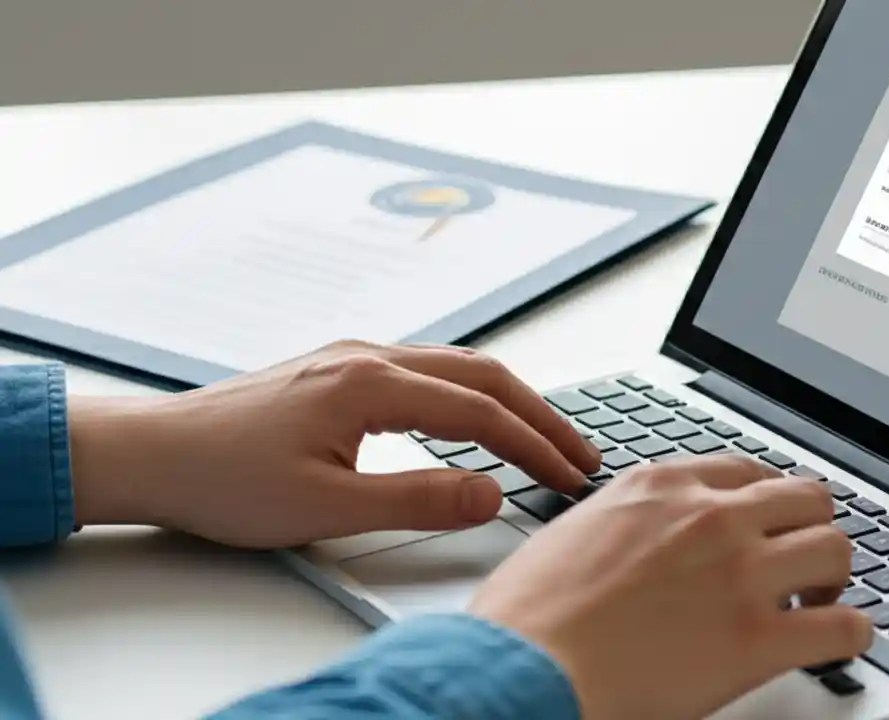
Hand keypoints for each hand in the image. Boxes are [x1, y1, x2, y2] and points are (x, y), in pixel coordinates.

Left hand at [68, 341, 599, 547]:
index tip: (570, 477)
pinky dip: (470, 395)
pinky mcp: (338, 370)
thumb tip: (491, 493)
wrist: (152, 453)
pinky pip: (427, 371)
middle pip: (482, 374)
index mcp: (370, 383)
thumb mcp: (325, 506)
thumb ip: (417, 498)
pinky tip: (475, 419)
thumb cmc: (223, 479)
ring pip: (456, 366)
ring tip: (543, 435)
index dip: (534, 446)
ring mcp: (352, 358)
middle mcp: (368, 356)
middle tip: (580, 451)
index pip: (480, 411)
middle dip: (539, 413)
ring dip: (507, 400)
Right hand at [469, 455, 873, 719]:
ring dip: (834, 575)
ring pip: (835, 548)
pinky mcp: (758, 638)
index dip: (765, 502)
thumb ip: (625, 524)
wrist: (519, 671)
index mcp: (659, 487)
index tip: (766, 523)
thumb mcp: (571, 534)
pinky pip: (844, 625)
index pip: (745, 472)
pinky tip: (834, 644)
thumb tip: (641, 541)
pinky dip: (849, 634)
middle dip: (808, 528)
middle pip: (804, 497)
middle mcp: (709, 516)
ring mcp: (739, 573)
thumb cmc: (526, 619)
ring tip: (819, 601)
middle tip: (801, 560)